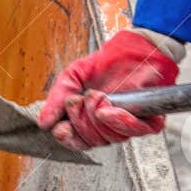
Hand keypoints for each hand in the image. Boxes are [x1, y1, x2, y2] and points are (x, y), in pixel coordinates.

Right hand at [38, 30, 180, 149]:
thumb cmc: (105, 63)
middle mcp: (106, 127)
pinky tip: (111, 109)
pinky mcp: (147, 123)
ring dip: (98, 118)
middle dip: (82, 121)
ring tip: (97, 96)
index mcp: (87, 120)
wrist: (133, 49)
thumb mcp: (73, 76)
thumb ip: (57, 99)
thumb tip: (43, 123)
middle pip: (90, 142)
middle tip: (80, 100)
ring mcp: (126, 126)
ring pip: (108, 138)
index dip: (68, 138)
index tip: (63, 128)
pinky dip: (119, 121)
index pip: (76, 141)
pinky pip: (131, 132)